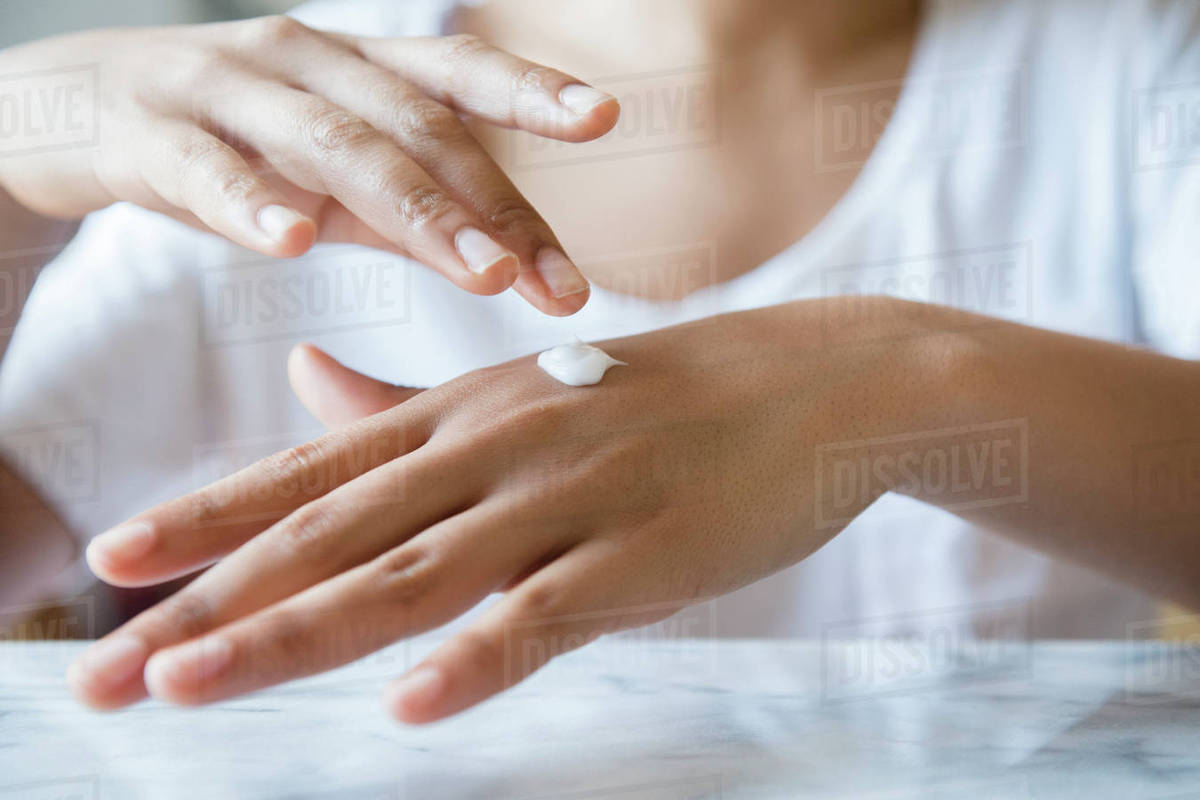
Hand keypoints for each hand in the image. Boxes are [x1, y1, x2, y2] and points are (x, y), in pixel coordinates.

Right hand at [0, 18, 618, 313]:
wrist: (74, 108)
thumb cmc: (230, 138)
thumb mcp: (328, 172)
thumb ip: (405, 210)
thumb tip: (504, 261)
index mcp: (357, 69)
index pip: (457, 77)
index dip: (530, 91)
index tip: (604, 118)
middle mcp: (304, 64)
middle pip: (416, 128)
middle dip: (493, 206)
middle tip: (553, 280)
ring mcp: (226, 91)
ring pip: (333, 144)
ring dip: (415, 210)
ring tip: (483, 275)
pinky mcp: (149, 137)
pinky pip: (204, 169)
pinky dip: (250, 203)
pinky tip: (291, 240)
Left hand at [67, 300, 917, 721]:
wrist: (811, 381)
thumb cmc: (660, 397)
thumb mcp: (523, 388)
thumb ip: (408, 403)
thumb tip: (305, 378)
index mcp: (462, 411)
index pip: (310, 469)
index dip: (207, 517)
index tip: (110, 565)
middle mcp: (495, 446)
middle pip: (332, 531)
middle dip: (213, 601)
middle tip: (106, 670)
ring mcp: (569, 495)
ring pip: (413, 573)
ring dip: (299, 632)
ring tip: (193, 686)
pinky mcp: (644, 552)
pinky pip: (549, 613)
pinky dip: (478, 657)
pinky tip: (411, 705)